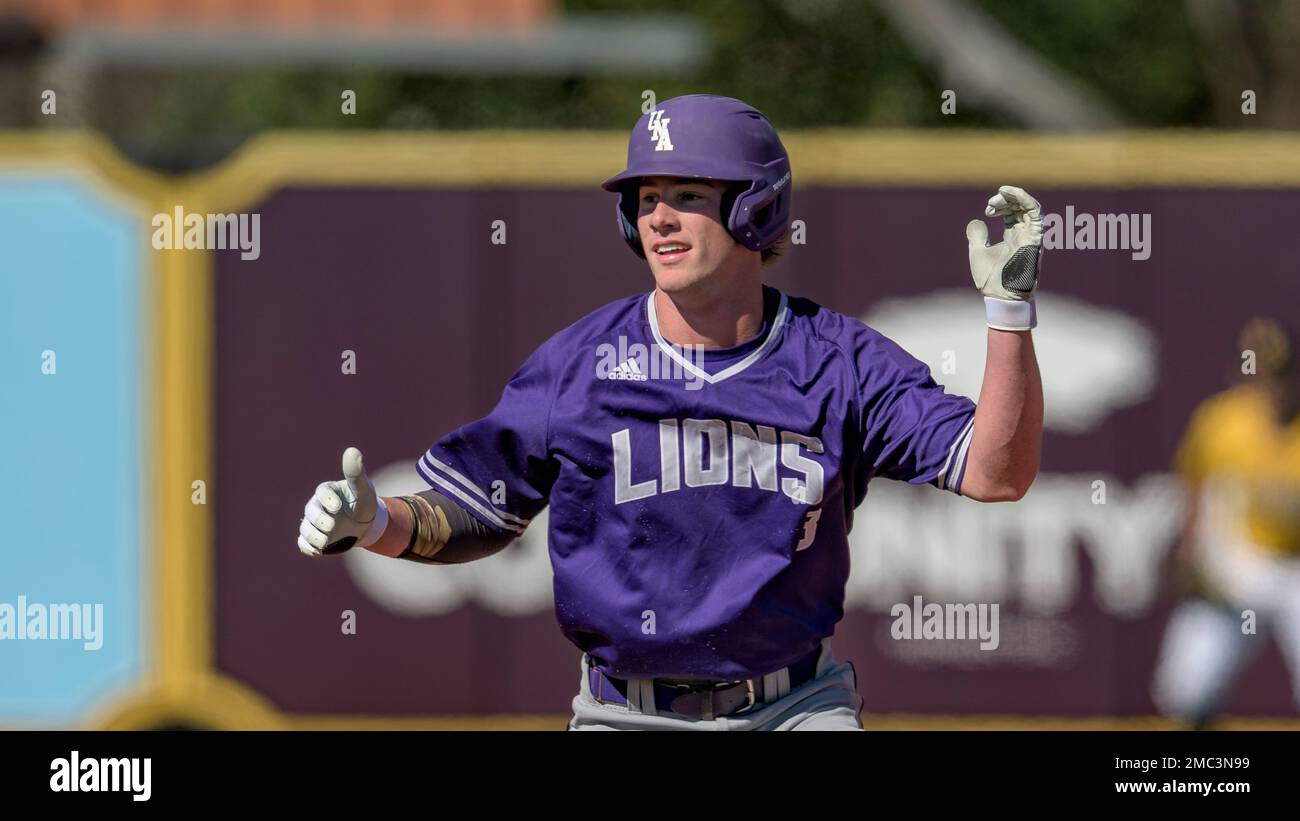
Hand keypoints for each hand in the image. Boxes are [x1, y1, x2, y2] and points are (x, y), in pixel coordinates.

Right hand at [297, 447, 386, 556]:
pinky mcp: (314, 538)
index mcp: (328, 491)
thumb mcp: (362, 488)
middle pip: (311, 512)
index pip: (322, 492)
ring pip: (306, 529)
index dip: (327, 500)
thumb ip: (355, 472)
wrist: (365, 524)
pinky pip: (303, 543)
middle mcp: (317, 506)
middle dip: (319, 520)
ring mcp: (314, 523)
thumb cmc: (363, 502)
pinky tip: (317, 552)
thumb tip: (352, 450)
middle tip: (331, 526)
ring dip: (313, 536)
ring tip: (325, 541)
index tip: (337, 507)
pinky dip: (307, 547)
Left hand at [965, 185, 1042, 300]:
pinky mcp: (1034, 239)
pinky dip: (1025, 200)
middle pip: (1021, 207)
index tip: (987, 210)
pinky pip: (1036, 214)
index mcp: (1013, 236)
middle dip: (1006, 199)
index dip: (1001, 205)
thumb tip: (977, 221)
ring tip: (999, 194)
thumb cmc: (991, 279)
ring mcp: (1030, 236)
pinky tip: (1011, 193)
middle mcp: (1024, 234)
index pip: (1013, 213)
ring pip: (1030, 207)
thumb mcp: (978, 252)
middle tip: (990, 204)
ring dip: (1015, 197)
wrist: (999, 296)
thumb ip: (977, 236)